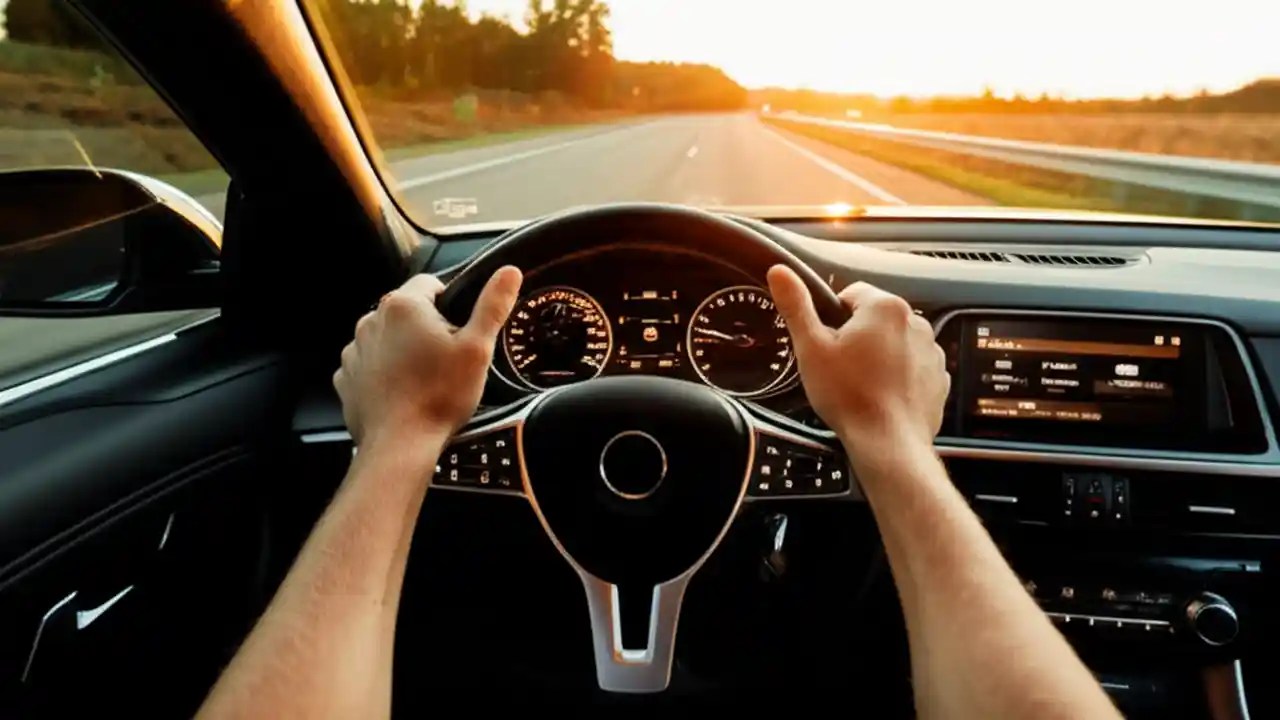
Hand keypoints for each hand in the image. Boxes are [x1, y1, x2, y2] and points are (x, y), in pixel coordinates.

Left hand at [333, 267, 522, 448]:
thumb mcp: (477, 349)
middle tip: (447, 359)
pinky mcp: (347, 377)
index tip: (460, 330)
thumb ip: (492, 305)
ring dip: (404, 350)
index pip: (430, 283)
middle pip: (408, 312)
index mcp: (404, 306)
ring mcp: (354, 350)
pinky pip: (369, 364)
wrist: (399, 444)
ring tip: (425, 379)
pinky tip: (403, 392)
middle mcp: (371, 321)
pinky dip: (384, 373)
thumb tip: (509, 272)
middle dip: (427, 328)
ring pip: (387, 338)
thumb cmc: (439, 396)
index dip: (450, 304)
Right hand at [767, 265, 948, 454]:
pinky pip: (912, 367)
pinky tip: (881, 395)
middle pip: (874, 318)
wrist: (887, 443)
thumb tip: (779, 272)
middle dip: (857, 337)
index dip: (833, 318)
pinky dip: (898, 376)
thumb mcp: (811, 348)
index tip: (828, 343)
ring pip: (894, 342)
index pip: (852, 293)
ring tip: (861, 384)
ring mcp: (931, 351)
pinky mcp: (937, 377)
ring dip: (879, 356)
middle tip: (840, 367)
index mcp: (884, 307)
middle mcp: (915, 322)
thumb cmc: (850, 397)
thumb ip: (796, 305)